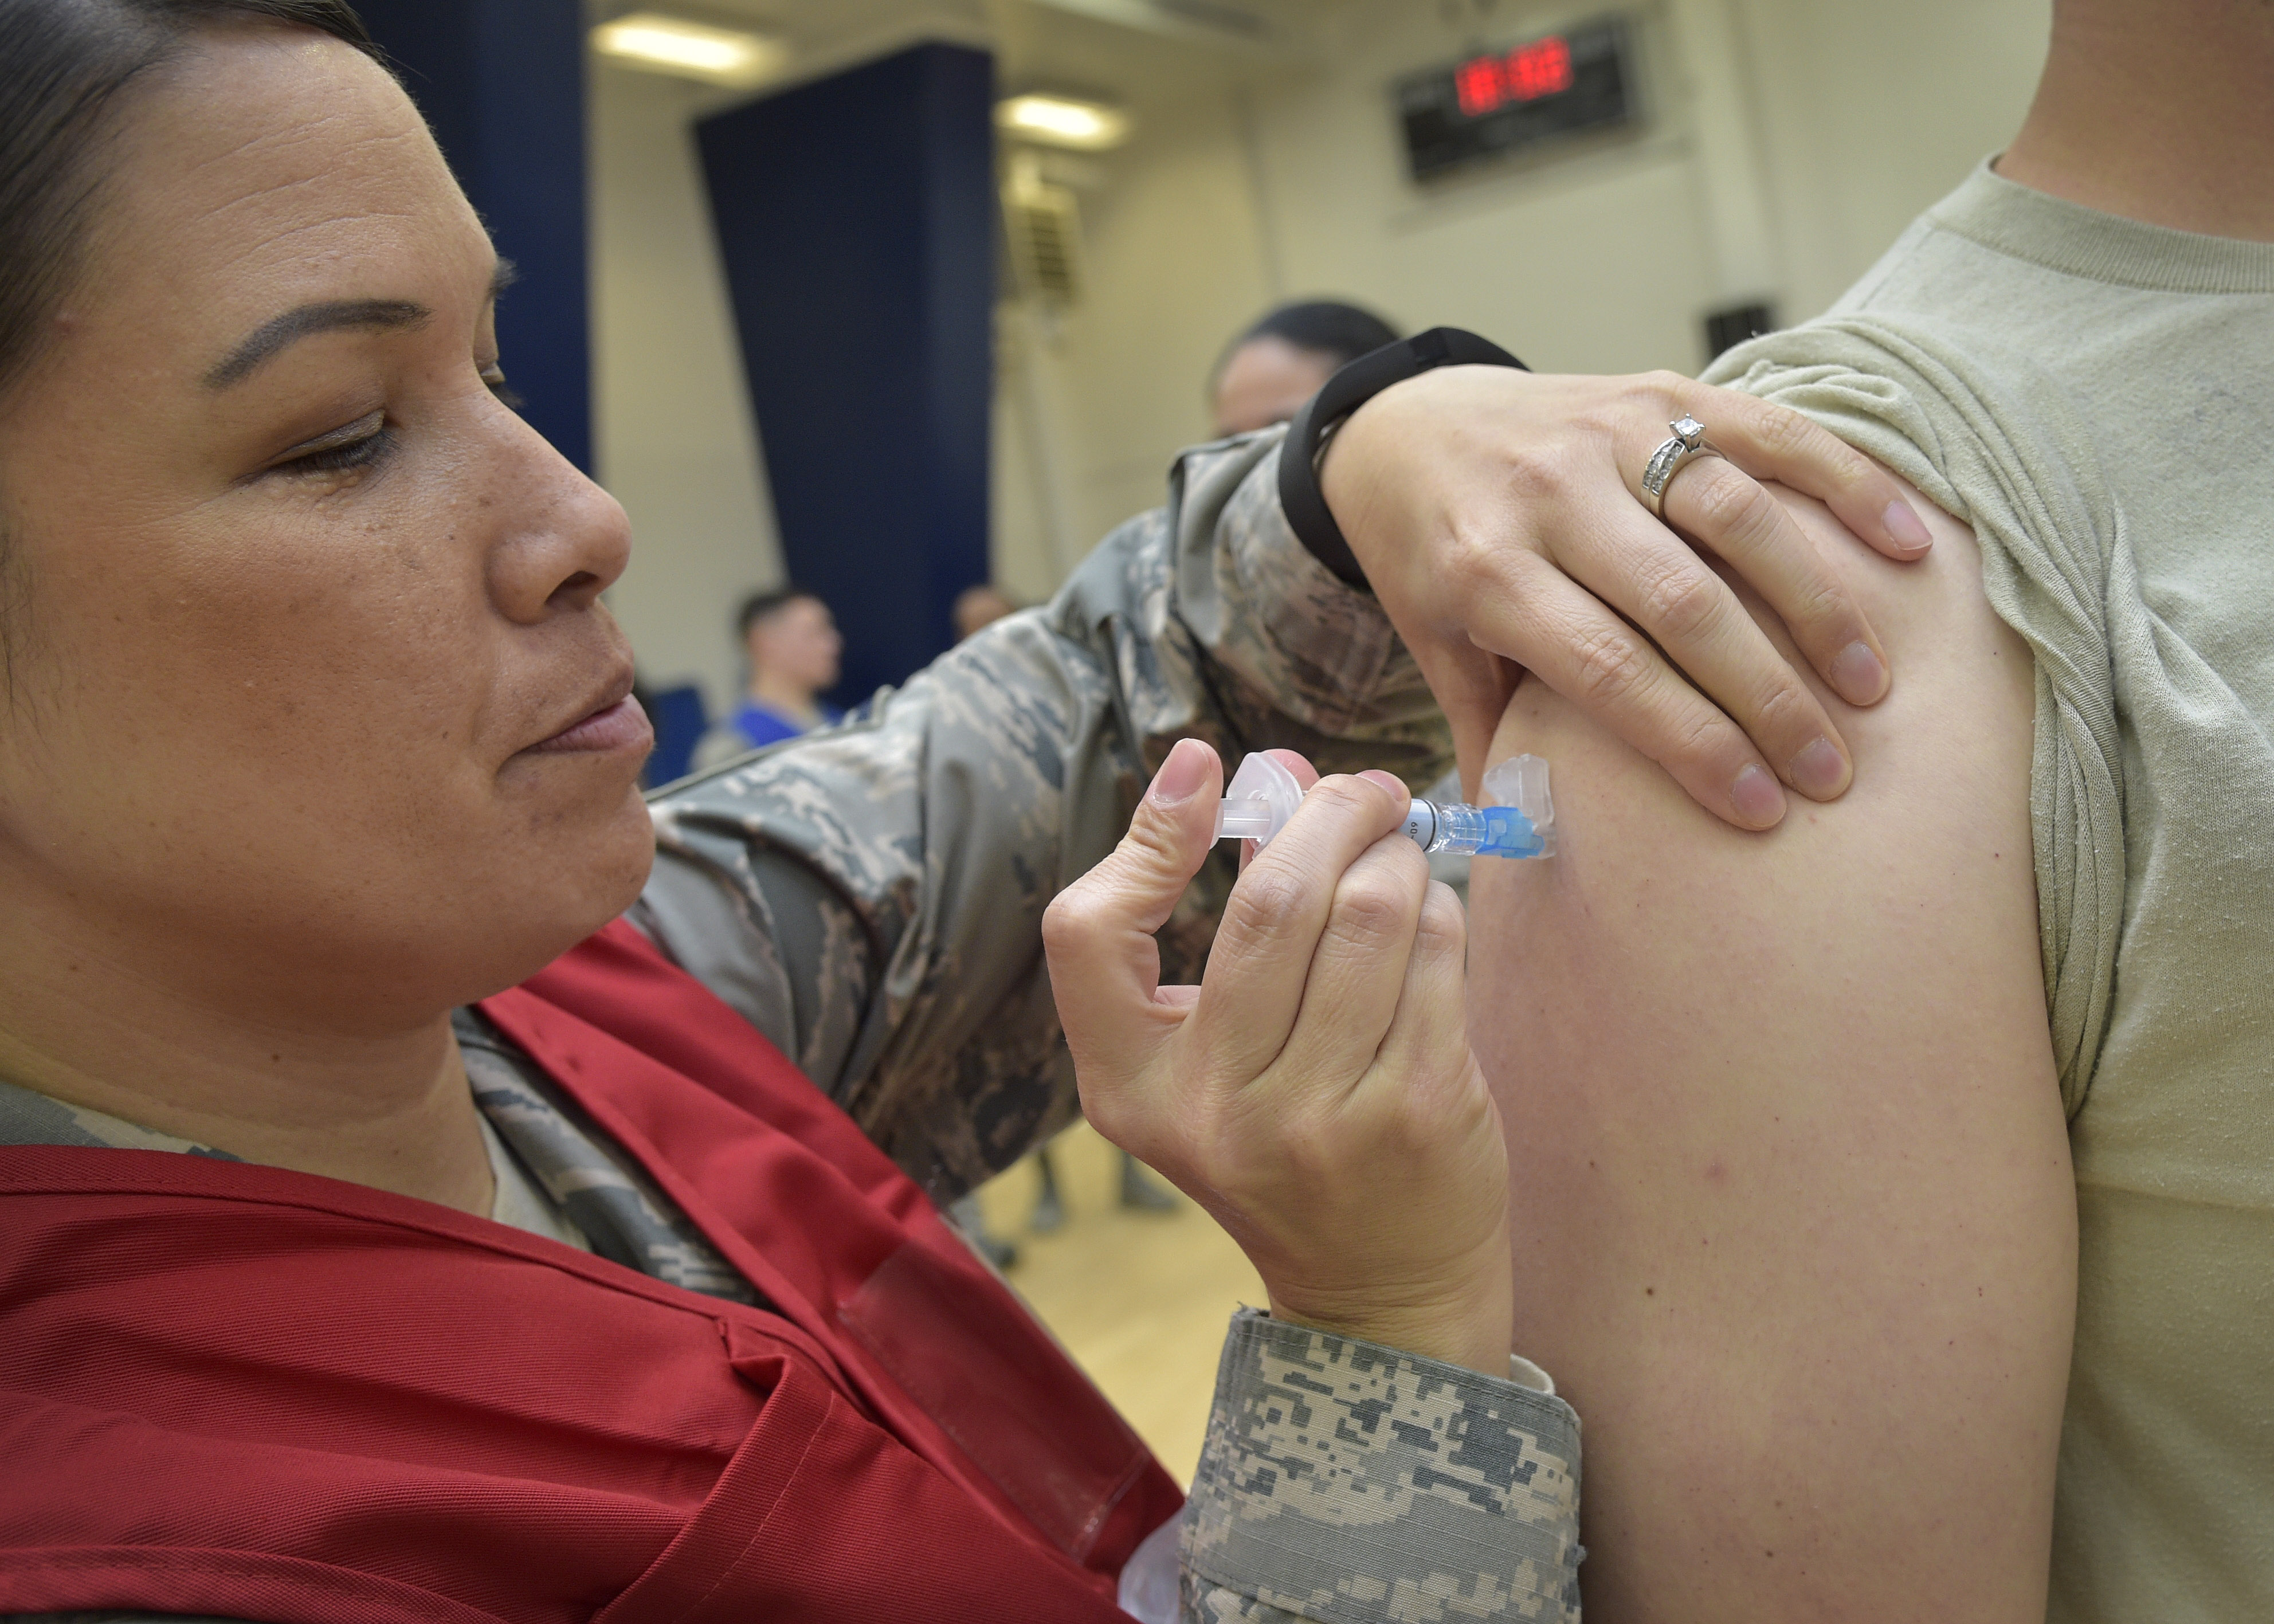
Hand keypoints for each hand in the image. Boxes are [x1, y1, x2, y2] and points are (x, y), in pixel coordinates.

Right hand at [1042, 738, 1511, 1375]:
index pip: (1087, 934)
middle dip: (1325, 814)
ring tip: (1395, 853)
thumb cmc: (1282, 1136)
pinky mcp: (1418, 1109)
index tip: (1206, 769)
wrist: (1377, 1284)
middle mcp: (1214, 1107)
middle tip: (1357, 791)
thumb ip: (1215, 912)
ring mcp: (1320, 1116)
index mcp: (1132, 1087)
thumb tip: (1271, 768)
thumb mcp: (1202, 1055)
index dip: (1145, 836)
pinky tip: (1426, 918)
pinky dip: (1436, 907)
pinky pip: (1435, 952)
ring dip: (1393, 854)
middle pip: (1268, 902)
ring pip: (1369, 912)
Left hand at [1321, 367, 1934, 828]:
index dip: (1690, 741)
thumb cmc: (1434, 558)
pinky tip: (1908, 551)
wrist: (1410, 426)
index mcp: (1489, 573)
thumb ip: (1485, 735)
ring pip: (1737, 517)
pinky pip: (1769, 433)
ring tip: (1871, 686)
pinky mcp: (1658, 389)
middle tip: (1832, 770)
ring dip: (1816, 604)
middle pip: (1683, 604)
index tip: (1758, 808)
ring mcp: (1610, 434)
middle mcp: (1551, 496)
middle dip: (1767, 696)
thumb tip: (1526, 846)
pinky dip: (1846, 485)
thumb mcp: (1435, 647)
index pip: (1607, 669)